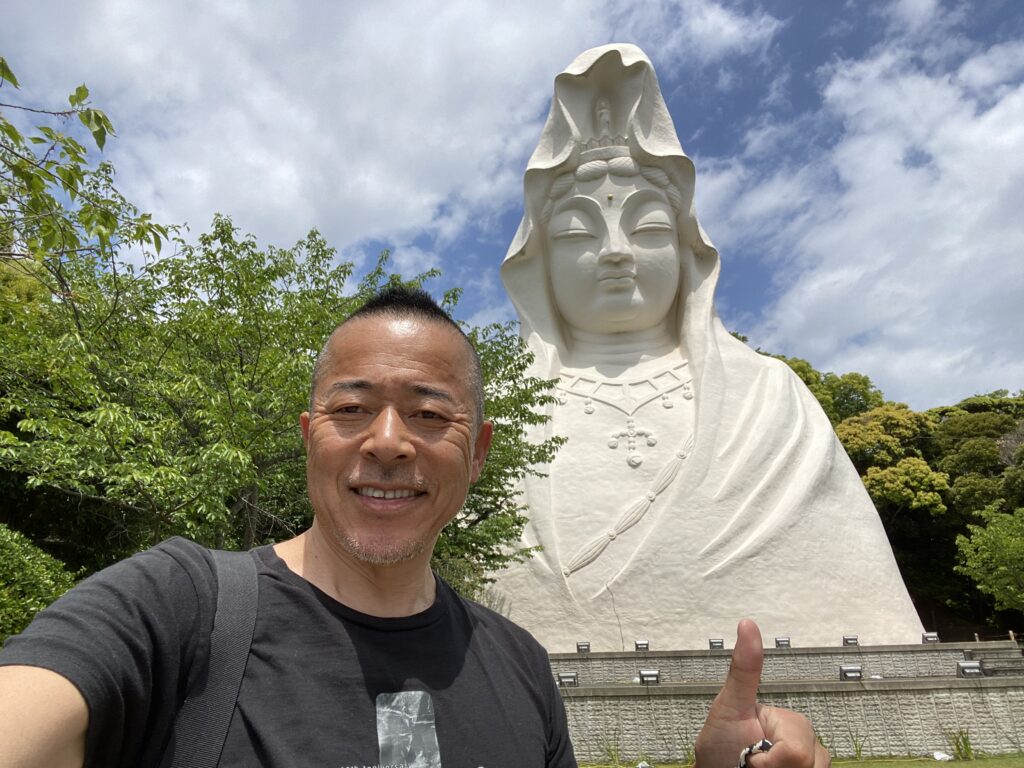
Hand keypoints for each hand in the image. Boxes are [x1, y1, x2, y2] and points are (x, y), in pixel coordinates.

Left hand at [694, 619, 829, 767]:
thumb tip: (747, 624)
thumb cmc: (720, 747)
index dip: (772, 759)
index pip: (798, 746)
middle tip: (754, 765)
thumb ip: (743, 670)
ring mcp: (808, 765)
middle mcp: (806, 745)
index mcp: (790, 723)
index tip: (752, 756)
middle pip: (810, 762)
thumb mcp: (729, 706)